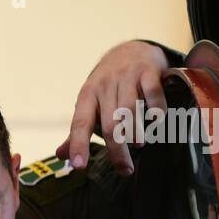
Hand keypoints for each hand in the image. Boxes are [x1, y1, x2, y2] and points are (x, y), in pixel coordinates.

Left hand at [56, 40, 169, 175]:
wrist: (131, 49)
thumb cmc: (108, 85)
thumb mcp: (90, 103)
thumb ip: (78, 131)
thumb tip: (62, 156)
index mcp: (87, 95)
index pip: (80, 123)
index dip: (78, 145)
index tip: (79, 166)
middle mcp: (104, 85)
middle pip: (109, 124)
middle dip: (117, 150)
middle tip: (125, 169)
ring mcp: (127, 76)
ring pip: (129, 111)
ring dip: (135, 133)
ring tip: (138, 146)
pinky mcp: (149, 71)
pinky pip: (153, 94)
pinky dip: (156, 111)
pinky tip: (156, 121)